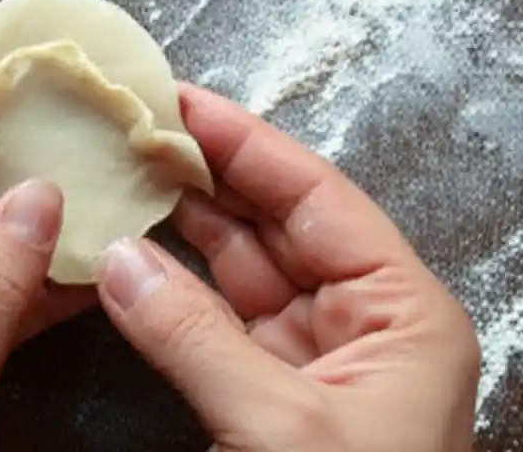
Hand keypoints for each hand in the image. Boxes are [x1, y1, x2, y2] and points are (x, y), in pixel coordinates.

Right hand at [96, 84, 480, 451]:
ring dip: (183, 229)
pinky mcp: (272, 399)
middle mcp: (365, 327)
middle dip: (207, 177)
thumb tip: (116, 260)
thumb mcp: (280, 429)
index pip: (319, 199)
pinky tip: (132, 255)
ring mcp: (315, 363)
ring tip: (125, 177)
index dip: (247, 145)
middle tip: (139, 130)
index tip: (183, 103)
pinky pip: (218, 323)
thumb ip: (194, 338)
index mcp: (405, 315)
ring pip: (241, 272)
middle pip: (278, 226)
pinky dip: (173, 291)